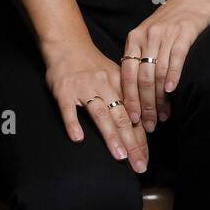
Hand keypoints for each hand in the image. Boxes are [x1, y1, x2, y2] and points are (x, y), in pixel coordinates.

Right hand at [44, 41, 148, 173]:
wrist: (67, 44)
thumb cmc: (92, 65)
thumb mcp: (113, 75)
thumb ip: (126, 97)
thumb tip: (144, 122)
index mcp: (119, 83)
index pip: (133, 114)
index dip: (141, 138)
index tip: (145, 159)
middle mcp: (104, 85)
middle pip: (121, 117)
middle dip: (132, 143)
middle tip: (139, 165)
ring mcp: (83, 88)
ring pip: (100, 113)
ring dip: (111, 135)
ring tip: (120, 155)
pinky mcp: (64, 91)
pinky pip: (68, 109)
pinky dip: (73, 123)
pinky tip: (78, 138)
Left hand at [120, 0, 209, 132]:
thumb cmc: (172, 22)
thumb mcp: (150, 36)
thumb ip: (141, 57)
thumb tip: (136, 92)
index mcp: (134, 39)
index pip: (127, 74)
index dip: (129, 99)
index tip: (132, 119)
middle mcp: (146, 36)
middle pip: (141, 77)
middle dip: (144, 105)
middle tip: (150, 125)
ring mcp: (165, 34)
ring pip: (157, 72)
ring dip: (160, 99)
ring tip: (164, 116)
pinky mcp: (184, 33)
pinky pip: (176, 58)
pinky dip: (173, 76)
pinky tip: (172, 91)